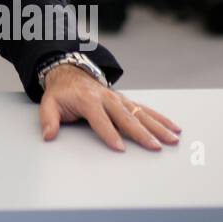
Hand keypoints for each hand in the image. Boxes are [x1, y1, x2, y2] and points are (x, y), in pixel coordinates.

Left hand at [39, 65, 181, 151]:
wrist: (71, 73)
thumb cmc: (62, 93)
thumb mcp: (49, 103)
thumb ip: (49, 120)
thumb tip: (48, 135)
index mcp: (88, 100)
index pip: (100, 119)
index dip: (109, 133)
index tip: (119, 148)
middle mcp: (107, 98)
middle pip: (126, 118)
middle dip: (141, 133)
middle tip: (154, 147)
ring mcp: (119, 99)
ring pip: (141, 114)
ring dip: (158, 127)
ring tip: (172, 139)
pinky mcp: (127, 101)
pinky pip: (146, 110)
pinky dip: (161, 119)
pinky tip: (174, 128)